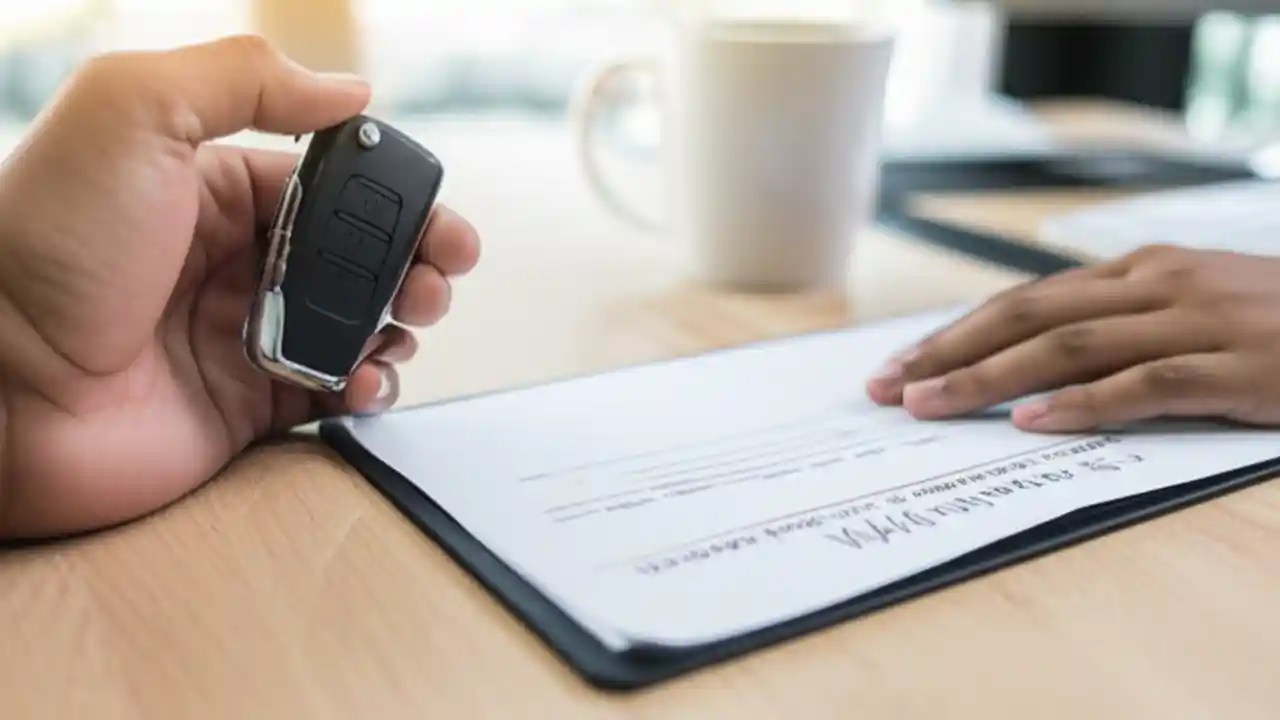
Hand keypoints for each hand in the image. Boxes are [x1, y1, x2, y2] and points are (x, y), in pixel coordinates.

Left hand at [0, 36, 479, 537]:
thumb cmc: (46, 245)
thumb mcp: (131, 111)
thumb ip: (241, 78)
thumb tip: (347, 91)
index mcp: (214, 186)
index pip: (333, 185)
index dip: (395, 198)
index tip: (437, 214)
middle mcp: (233, 260)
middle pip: (359, 258)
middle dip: (415, 263)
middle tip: (439, 276)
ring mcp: (242, 335)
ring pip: (357, 324)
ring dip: (401, 324)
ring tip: (409, 325)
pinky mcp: (245, 407)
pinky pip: (331, 393)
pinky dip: (368, 387)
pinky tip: (368, 378)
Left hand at [865, 245, 1279, 432]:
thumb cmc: (1273, 324)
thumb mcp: (1186, 309)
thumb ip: (1116, 327)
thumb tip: (1026, 370)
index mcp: (1137, 271)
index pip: (1022, 301)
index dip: (954, 334)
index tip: (896, 368)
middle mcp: (1156, 285)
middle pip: (1027, 316)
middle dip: (947, 354)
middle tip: (885, 390)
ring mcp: (1197, 321)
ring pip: (1070, 345)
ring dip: (989, 378)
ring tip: (928, 406)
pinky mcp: (1238, 367)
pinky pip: (1147, 384)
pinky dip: (1084, 405)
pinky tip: (1031, 424)